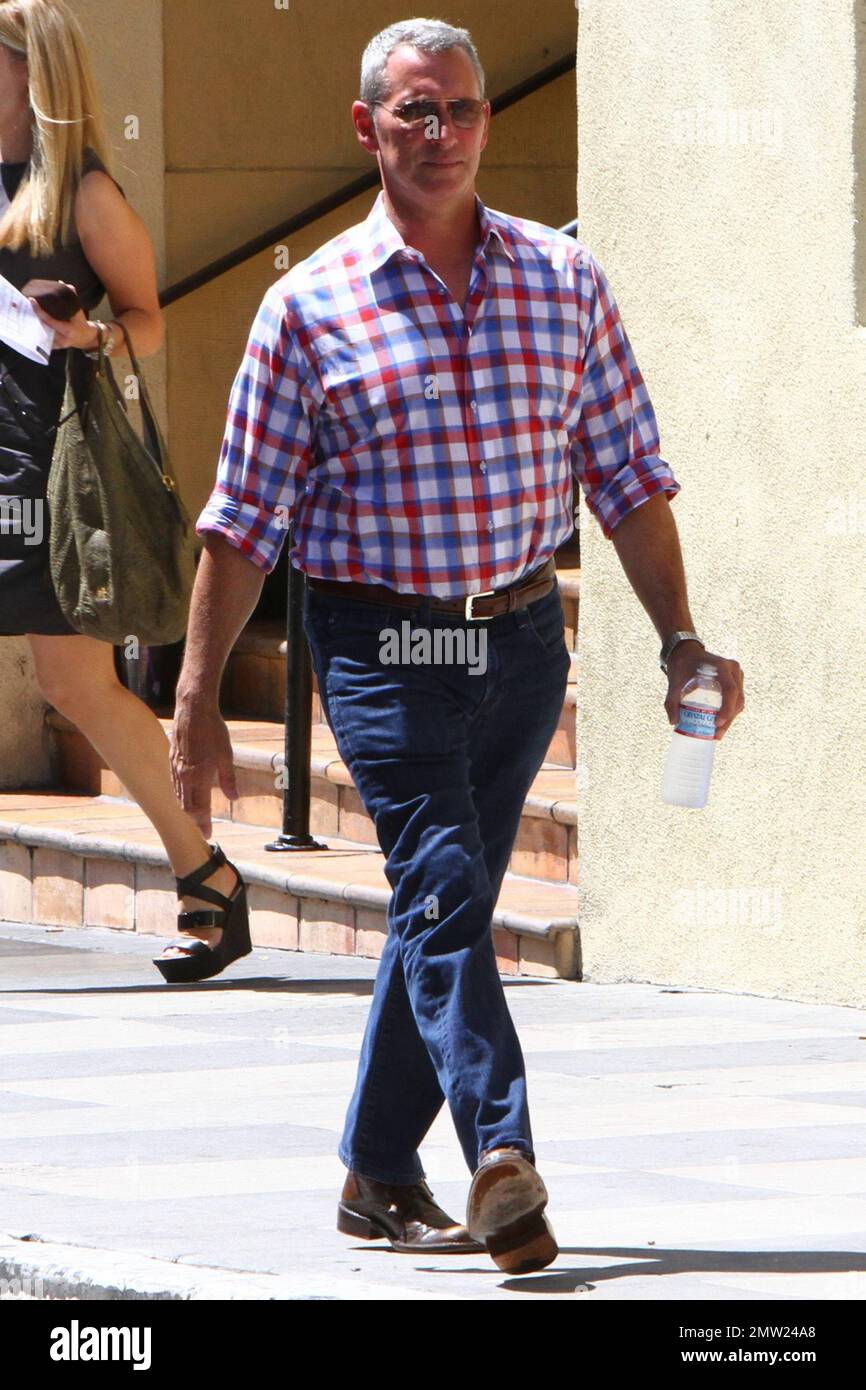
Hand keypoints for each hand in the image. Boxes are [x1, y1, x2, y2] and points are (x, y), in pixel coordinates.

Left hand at [28, 283, 99, 350]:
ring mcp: (58, 344)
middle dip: (35, 317)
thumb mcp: (78, 310)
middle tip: (28, 307)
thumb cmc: (81, 323)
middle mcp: (62, 339)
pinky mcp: (56, 347)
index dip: (39, 310)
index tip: (32, 301)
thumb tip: (63, 284)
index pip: (49, 320)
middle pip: (43, 327)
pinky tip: (34, 325)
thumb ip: (72, 297)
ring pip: (43, 334)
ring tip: (29, 314)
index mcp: (68, 330)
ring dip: (35, 325)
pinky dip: (40, 332)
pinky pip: (45, 339)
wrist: (86, 337)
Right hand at [169, 693, 237, 837]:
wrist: (193, 710)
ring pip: (178, 795)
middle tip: (203, 829)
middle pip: (186, 806)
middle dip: (195, 820)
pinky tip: (185, 795)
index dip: (204, 824)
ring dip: (187, 808)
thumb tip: (234, 797)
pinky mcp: (171, 758)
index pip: (200, 808)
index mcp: (199, 776)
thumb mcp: (227, 756)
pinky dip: (180, 794)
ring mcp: (175, 767)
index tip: (208, 836)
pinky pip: (174, 782)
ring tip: (195, 816)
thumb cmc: (213, 731)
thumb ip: (229, 779)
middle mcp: (184, 775)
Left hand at [664, 642, 743, 739]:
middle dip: (728, 719)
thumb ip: (671, 701)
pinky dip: (730, 712)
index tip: (717, 723)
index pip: (730, 690)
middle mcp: (733, 669)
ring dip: (730, 718)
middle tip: (716, 735)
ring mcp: (736, 675)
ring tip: (717, 733)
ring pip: (739, 701)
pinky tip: (720, 724)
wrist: (686, 652)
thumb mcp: (674, 681)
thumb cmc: (681, 664)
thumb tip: (673, 722)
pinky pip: (736, 699)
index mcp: (721, 666)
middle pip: (737, 699)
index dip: (727, 709)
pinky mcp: (735, 680)